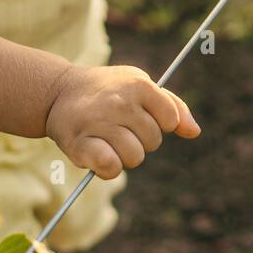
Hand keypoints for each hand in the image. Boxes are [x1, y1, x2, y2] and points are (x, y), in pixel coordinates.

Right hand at [45, 65, 199, 178]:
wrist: (58, 92)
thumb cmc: (108, 90)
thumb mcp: (141, 85)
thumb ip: (172, 106)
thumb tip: (194, 131)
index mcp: (140, 85)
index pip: (170, 120)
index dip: (159, 122)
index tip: (142, 115)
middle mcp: (120, 102)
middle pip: (154, 141)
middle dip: (140, 139)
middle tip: (119, 126)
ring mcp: (99, 122)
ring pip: (135, 157)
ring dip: (124, 155)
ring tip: (107, 139)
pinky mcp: (79, 144)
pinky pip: (111, 167)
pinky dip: (108, 168)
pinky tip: (99, 156)